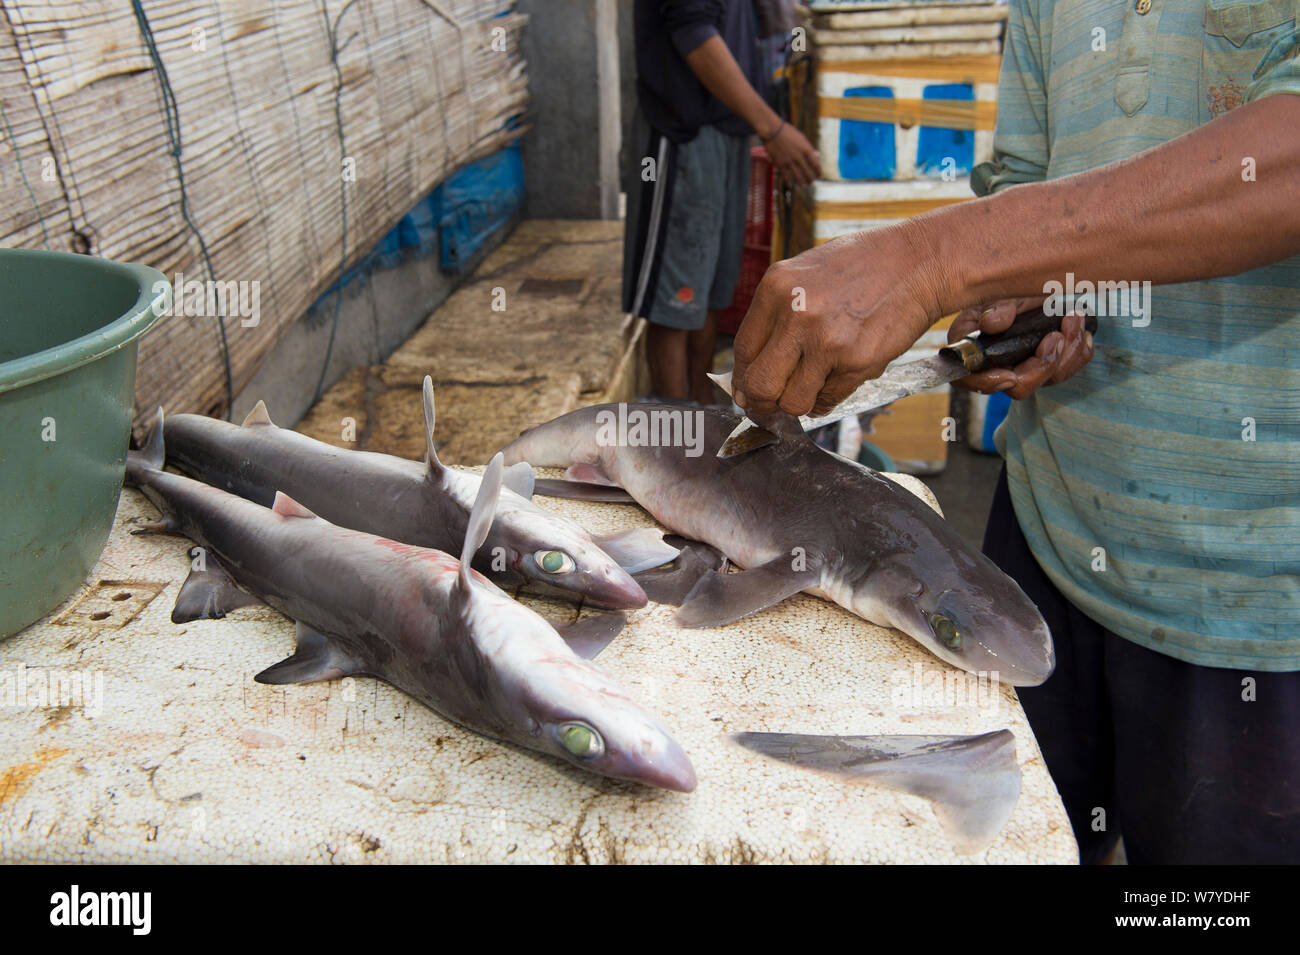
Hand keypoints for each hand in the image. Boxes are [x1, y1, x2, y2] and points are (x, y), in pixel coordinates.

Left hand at [731, 223, 945, 417]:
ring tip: (811, 388)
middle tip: (770, 406)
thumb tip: (753, 367)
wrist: (918, 261)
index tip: (748, 391)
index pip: (744, 350)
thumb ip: (777, 314)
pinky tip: (837, 378)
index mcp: (776, 288)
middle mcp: (796, 315)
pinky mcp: (856, 362)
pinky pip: (828, 399)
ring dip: (799, 404)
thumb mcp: (805, 275)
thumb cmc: (863, 266)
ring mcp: (826, 341)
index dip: (744, 379)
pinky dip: (828, 398)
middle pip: (760, 385)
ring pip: (792, 402)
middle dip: (762, 403)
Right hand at [763, 122, 820, 185]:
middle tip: (811, 182)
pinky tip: (791, 184)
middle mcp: (799, 157)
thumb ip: (808, 148)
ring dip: (802, 182)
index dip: (819, 172)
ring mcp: (789, 161)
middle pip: (808, 173)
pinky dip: (790, 181)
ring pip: (798, 177)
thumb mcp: (802, 138)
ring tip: (803, 185)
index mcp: (806, 149)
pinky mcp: (780, 164)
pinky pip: (786, 176)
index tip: (820, 176)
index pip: (816, 164)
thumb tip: (816, 156)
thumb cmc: (788, 132)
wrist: (773, 130)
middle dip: (811, 179)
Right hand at [947, 297, 1093, 398]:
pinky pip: (1068, 369)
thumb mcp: (998, 294)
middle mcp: (998, 367)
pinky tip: (1081, 329)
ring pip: (1049, 379)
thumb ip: (995, 309)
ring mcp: (1026, 370)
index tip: (1010, 375)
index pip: (971, 379)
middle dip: (1043, 365)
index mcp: (974, 350)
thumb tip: (991, 323)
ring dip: (1068, 352)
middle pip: (1019, 387)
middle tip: (1056, 335)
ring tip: (1073, 318)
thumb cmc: (1006, 292)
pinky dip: (1079, 352)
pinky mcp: (1048, 367)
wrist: (1030, 287)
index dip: (989, 383)